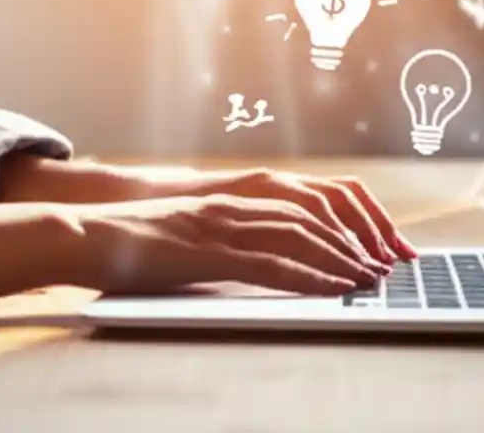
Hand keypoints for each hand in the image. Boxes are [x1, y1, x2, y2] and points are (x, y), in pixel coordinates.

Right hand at [0, 157, 417, 265]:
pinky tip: (332, 288)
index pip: (315, 198)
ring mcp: (224, 224)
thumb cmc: (140, 241)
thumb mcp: (198, 233)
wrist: (90, 233)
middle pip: (318, 213)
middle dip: (362, 238)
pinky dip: (308, 276)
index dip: (357, 217)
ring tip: (372, 277)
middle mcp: (238, 203)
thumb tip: (272, 260)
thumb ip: (235, 239)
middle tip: (393, 263)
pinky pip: (270, 263)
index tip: (386, 242)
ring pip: (301, 235)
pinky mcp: (209, 251)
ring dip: (342, 257)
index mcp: (239, 196)